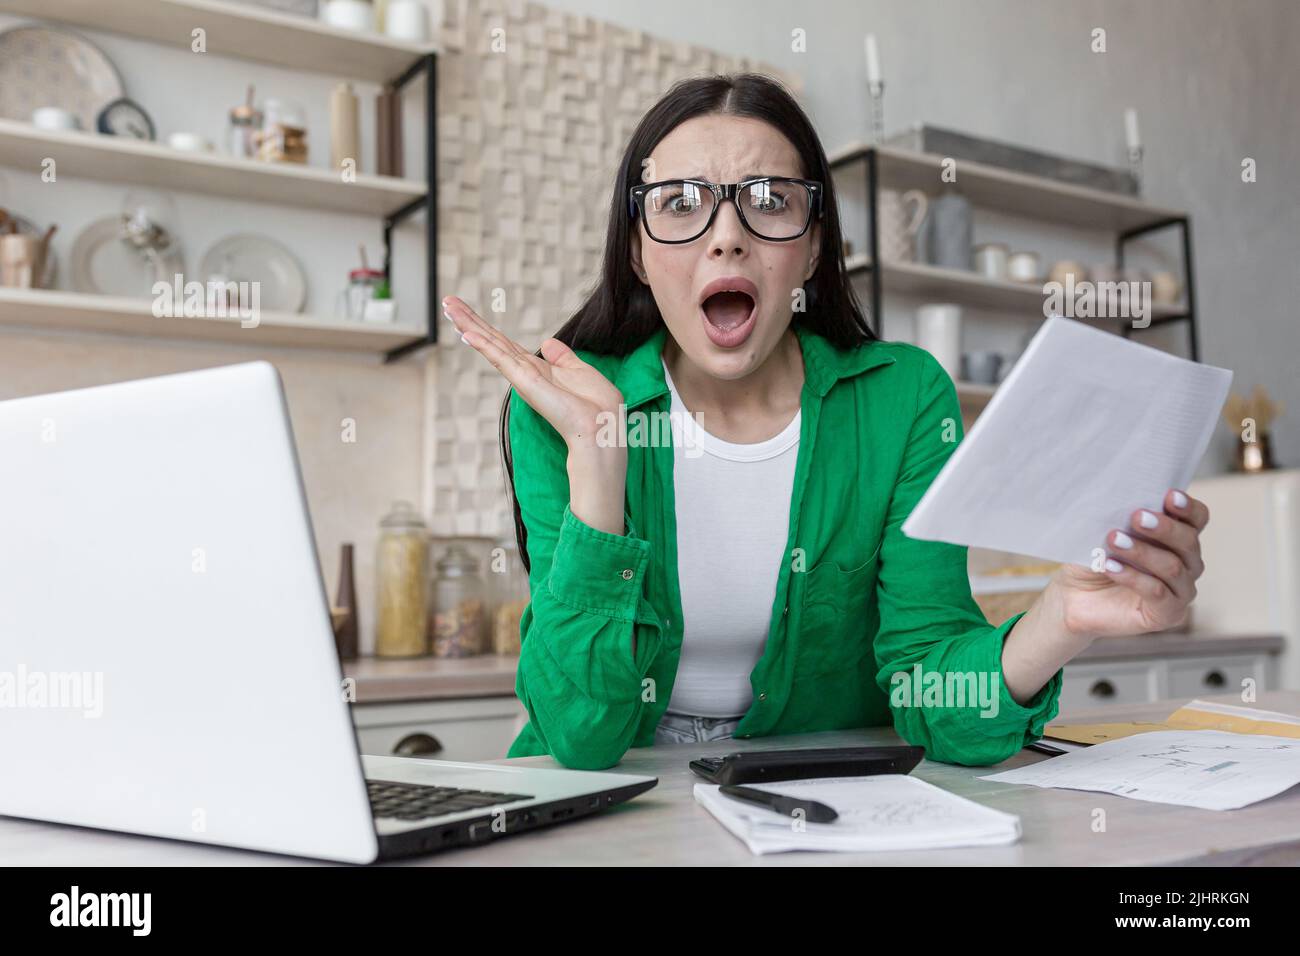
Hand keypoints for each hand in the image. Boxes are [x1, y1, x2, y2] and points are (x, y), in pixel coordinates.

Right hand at [441, 296, 622, 449]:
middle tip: (448, 302)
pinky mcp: (525, 381)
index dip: (486, 327)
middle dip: (469, 320)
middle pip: (491, 340)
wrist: (601, 426)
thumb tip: (548, 343)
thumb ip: (562, 357)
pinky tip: (466, 333)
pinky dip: (483, 345)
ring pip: (490, 344)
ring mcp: (522, 377)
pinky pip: (500, 359)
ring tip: (449, 307)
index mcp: (537, 369)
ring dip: (469, 325)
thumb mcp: (579, 370)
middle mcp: (525, 371)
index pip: (505, 343)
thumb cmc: (596, 406)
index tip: (467, 311)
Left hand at [1053, 489, 1208, 638]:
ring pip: (1172, 567)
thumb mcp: (1104, 532)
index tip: (1169, 495)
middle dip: (1164, 527)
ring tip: (1113, 540)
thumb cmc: (1093, 558)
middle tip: (1137, 517)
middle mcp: (1187, 564)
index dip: (1187, 507)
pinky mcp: (1167, 614)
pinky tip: (1110, 566)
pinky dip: (1133, 577)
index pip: (1197, 519)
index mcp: (1177, 538)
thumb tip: (1122, 497)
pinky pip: (1157, 592)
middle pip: (1188, 542)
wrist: (1072, 596)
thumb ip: (1122, 517)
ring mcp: (1180, 591)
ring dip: (1142, 551)